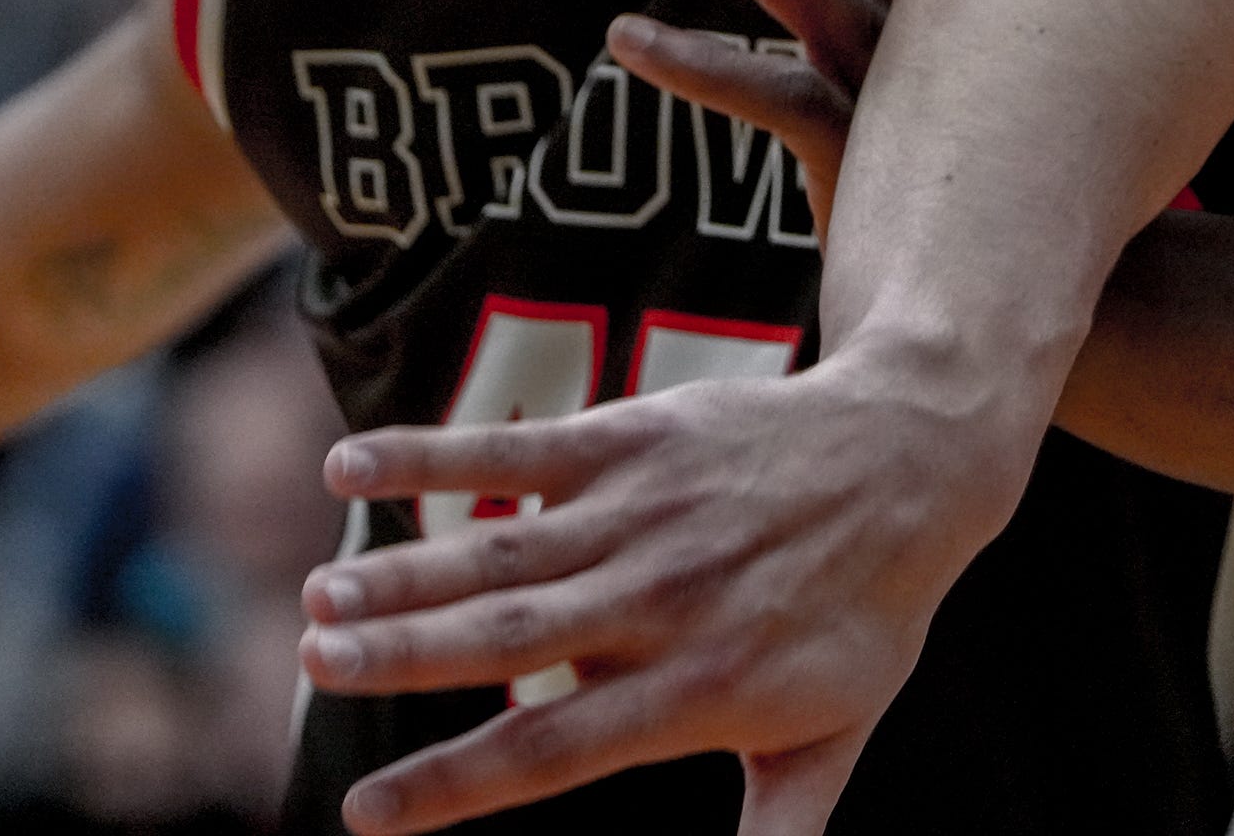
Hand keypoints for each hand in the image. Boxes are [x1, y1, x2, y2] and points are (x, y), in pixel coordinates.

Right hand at [301, 335, 1037, 834]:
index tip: (363, 815)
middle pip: (514, 637)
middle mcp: (662, 600)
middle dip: (409, 656)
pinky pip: (519, 451)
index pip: (555, 752)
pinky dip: (432, 456)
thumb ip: (779, 833)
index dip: (456, 786)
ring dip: (406, 571)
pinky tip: (349, 470)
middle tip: (317, 663)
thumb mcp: (833, 735)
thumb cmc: (867, 610)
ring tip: (319, 599)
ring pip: (505, 548)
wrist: (916, 456)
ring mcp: (644, 512)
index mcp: (698, 688)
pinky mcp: (634, 438)